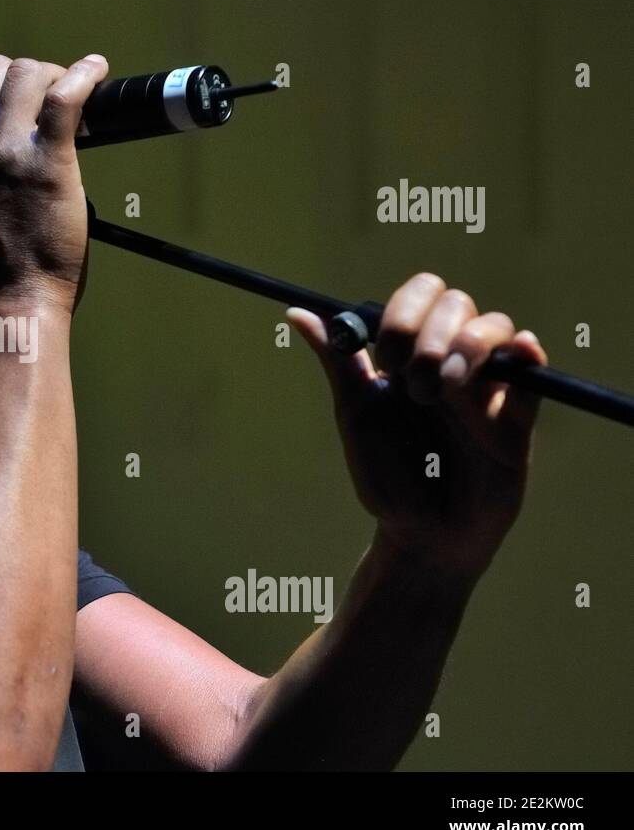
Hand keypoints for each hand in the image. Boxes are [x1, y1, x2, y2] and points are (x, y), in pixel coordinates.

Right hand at [0, 53, 109, 315]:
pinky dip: (85, 75)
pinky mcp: (48, 160)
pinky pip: (67, 94)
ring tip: (65, 96)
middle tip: (40, 102)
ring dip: (49, 76)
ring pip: (26, 72)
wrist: (12, 302)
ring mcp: (5, 151)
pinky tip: (96, 72)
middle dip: (17, 79)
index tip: (2, 99)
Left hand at [287, 273, 547, 578]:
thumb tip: (296, 313)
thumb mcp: (356, 414)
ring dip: (468, 346)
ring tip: (442, 392)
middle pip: (458, 304)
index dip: (405, 312)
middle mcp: (449, 360)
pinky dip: (527, 354)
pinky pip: (533, 371)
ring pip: (496, 327)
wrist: (420, 534)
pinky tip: (518, 353)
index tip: (387, 356)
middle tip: (414, 384)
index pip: (420, 295)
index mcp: (411, 354)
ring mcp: (485, 385)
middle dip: (431, 334)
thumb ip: (337, 362)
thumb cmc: (387, 475)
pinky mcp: (516, 415)